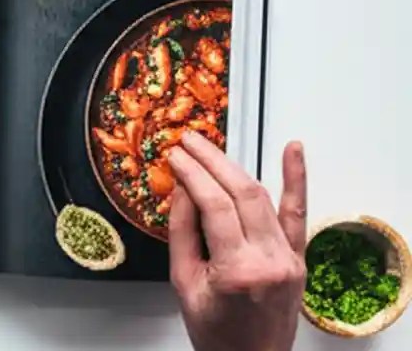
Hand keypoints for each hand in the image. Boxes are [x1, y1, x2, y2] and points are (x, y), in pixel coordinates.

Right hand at [168, 133, 307, 350]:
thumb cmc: (214, 332)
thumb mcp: (183, 282)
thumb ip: (183, 231)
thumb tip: (182, 187)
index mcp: (237, 271)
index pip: (214, 205)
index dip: (193, 174)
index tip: (175, 155)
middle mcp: (270, 261)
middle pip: (241, 194)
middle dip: (212, 161)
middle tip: (189, 141)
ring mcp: (289, 258)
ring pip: (263, 198)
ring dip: (235, 167)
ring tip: (211, 147)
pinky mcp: (299, 258)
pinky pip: (298, 213)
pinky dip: (296, 180)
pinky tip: (293, 150)